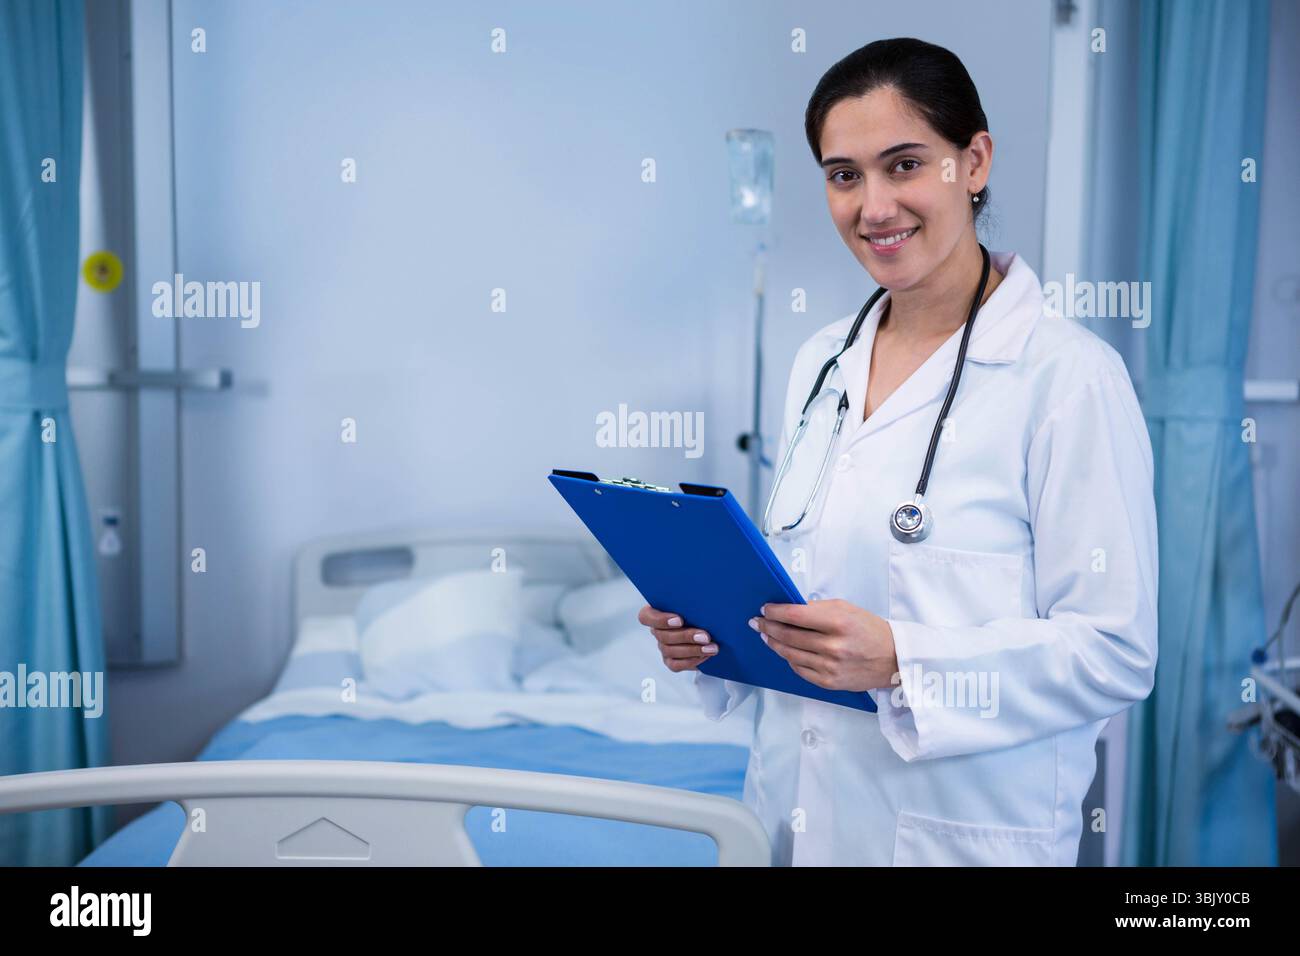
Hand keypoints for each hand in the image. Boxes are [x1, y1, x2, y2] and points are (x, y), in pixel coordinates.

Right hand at [638, 605, 718, 671]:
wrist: (711, 630)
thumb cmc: (700, 612)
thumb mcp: (695, 604)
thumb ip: (691, 603)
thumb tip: (701, 600)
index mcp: (658, 613)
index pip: (646, 616)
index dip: (660, 620)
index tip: (680, 620)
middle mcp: (658, 631)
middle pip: (662, 636)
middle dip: (686, 636)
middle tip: (705, 636)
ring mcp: (663, 647)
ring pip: (670, 651)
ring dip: (693, 650)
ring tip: (711, 647)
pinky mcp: (671, 661)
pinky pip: (676, 665)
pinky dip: (692, 661)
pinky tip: (706, 655)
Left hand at [751, 599, 897, 691]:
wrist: (893, 658)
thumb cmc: (869, 630)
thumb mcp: (846, 609)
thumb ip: (817, 608)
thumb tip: (789, 608)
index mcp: (838, 622)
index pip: (796, 615)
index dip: (775, 612)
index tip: (765, 609)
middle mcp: (833, 646)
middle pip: (789, 635)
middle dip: (768, 627)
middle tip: (757, 622)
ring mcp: (830, 666)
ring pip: (790, 654)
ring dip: (774, 643)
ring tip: (766, 636)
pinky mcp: (829, 682)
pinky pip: (800, 669)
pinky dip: (789, 659)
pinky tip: (785, 651)